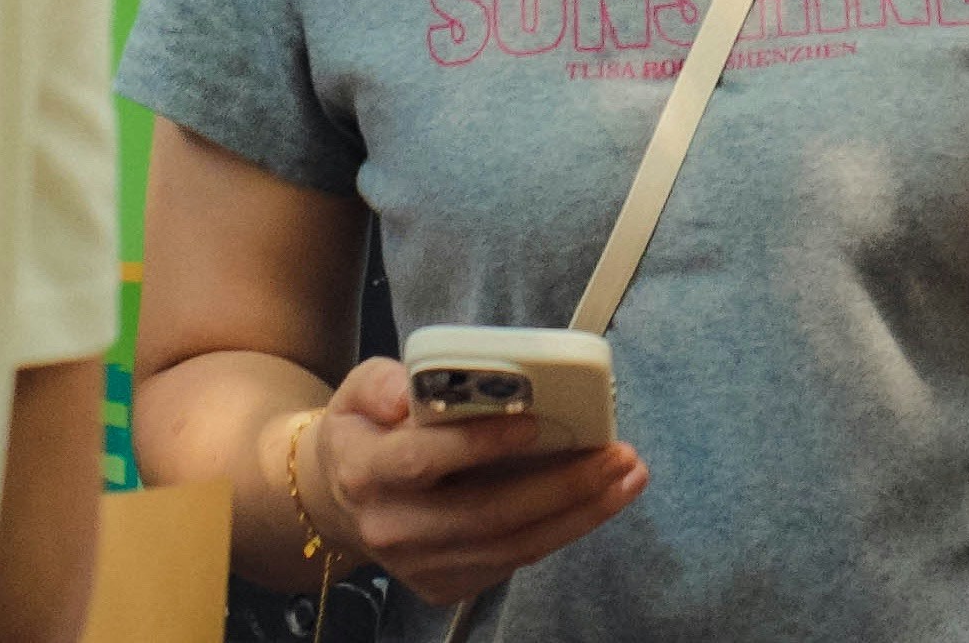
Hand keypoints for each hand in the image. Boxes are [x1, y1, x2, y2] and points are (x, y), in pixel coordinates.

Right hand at [310, 357, 638, 607]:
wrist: (341, 499)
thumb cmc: (366, 431)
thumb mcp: (358, 390)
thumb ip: (383, 381)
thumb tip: (411, 389)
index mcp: (366, 472)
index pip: (424, 460)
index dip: (479, 443)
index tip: (534, 422)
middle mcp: (392, 528)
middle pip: (486, 513)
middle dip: (561, 485)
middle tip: (617, 454)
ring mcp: (420, 566)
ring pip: (512, 546)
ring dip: (579, 514)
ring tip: (626, 477)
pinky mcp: (445, 586)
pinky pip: (513, 561)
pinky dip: (560, 531)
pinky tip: (596, 500)